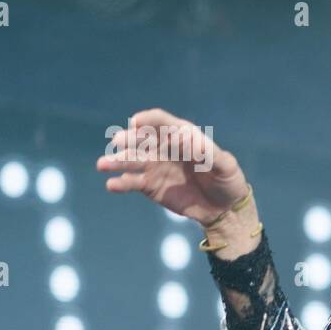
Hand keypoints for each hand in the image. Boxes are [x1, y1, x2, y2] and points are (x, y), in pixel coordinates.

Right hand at [96, 108, 249, 225]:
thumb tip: (186, 139)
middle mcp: (164, 148)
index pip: (162, 123)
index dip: (148, 120)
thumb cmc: (227, 181)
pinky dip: (121, 183)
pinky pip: (132, 182)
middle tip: (117, 143)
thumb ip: (208, 153)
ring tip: (103, 164)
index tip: (136, 123)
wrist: (224, 209)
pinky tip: (112, 185)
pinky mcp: (150, 186)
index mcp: (183, 136)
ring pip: (132, 160)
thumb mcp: (225, 166)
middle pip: (142, 139)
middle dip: (128, 140)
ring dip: (117, 161)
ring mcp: (155, 166)